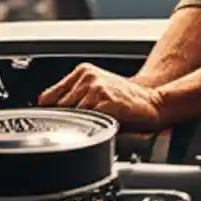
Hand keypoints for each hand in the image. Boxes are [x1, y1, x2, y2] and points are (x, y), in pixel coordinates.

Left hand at [38, 63, 167, 131]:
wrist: (153, 102)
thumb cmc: (124, 100)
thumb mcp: (96, 90)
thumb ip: (73, 97)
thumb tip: (47, 113)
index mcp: (83, 71)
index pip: (49, 96)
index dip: (49, 113)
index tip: (50, 123)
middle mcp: (88, 77)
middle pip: (59, 108)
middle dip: (64, 122)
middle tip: (74, 129)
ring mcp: (98, 89)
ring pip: (73, 116)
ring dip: (79, 127)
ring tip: (92, 129)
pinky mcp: (108, 103)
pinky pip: (89, 121)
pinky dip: (91, 129)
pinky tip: (100, 129)